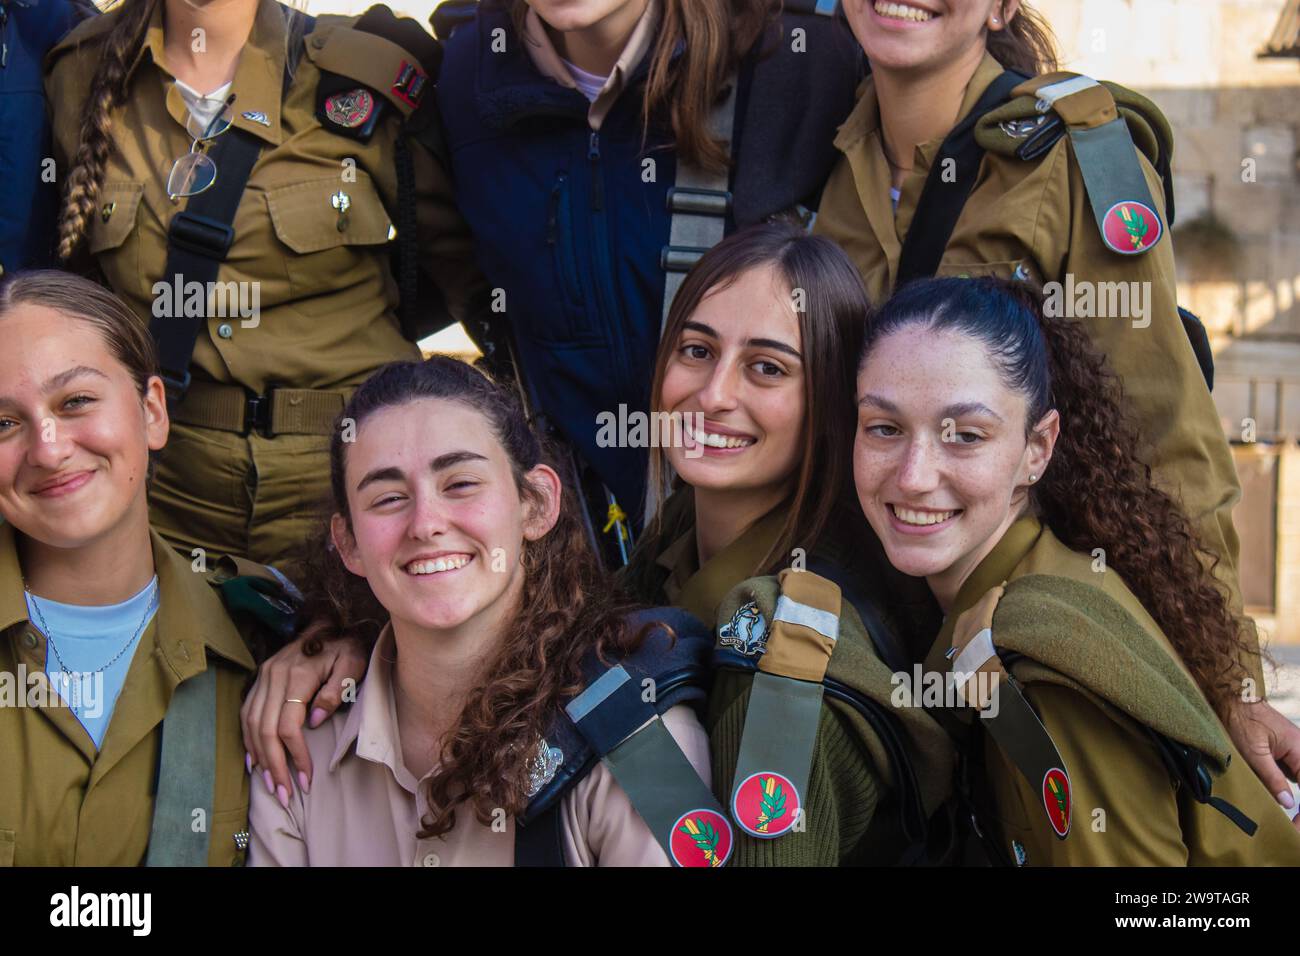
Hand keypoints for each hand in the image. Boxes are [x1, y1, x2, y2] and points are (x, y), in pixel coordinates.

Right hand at [240, 617, 368, 802]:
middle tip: (284, 794)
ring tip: (271, 785)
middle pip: (265, 730)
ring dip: (259, 758)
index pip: (288, 726)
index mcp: (296, 674)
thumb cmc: (346, 646)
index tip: (306, 778)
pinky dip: (248, 739)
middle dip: (274, 766)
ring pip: (251, 724)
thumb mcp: (352, 663)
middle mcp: (273, 676)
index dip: (296, 756)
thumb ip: (335, 691)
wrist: (330, 621)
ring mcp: (263, 677)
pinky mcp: (260, 679)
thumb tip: (314, 721)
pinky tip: (255, 760)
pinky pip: (246, 714)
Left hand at [1226, 697, 1299, 830]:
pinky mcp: (1283, 750)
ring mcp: (1293, 749)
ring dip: (1288, 791)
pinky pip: (1288, 770)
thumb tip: (1289, 803)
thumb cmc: (1242, 720)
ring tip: (1279, 804)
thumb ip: (1273, 778)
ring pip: (1297, 778)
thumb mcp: (1254, 753)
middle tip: (1292, 822)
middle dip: (1296, 800)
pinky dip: (1281, 781)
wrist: (1233, 697)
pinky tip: (1272, 790)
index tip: (1296, 823)